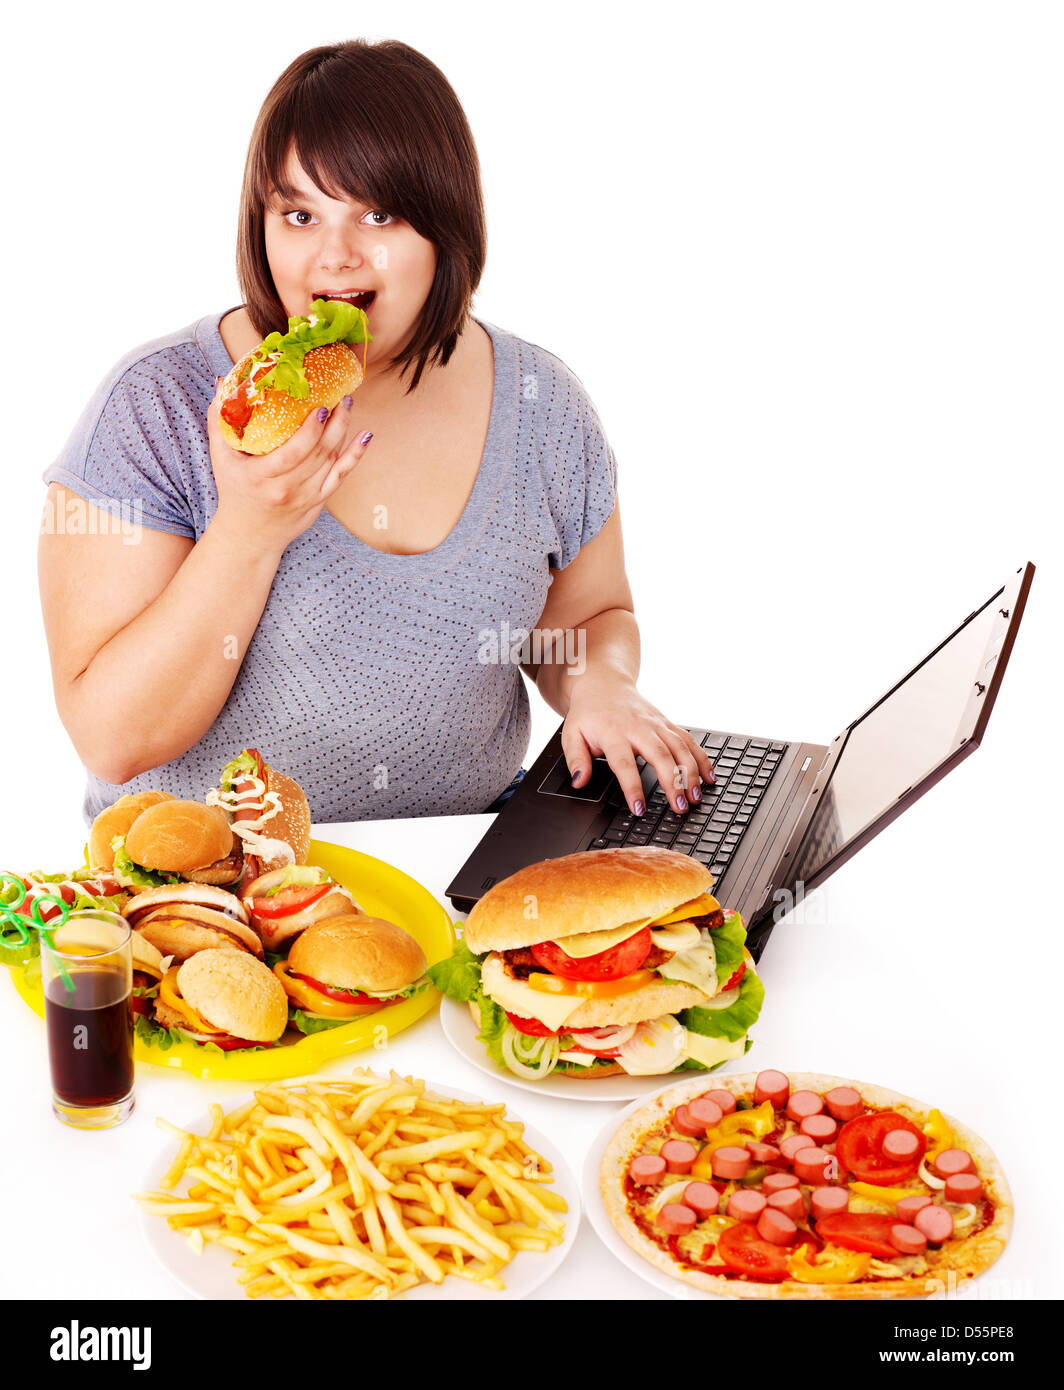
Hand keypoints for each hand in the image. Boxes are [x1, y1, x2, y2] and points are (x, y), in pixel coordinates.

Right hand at [207, 379, 372, 553]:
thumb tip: (221, 381)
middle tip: (341, 396)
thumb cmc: (234, 492)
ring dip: (344, 432)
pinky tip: (365, 436)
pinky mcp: (319, 502)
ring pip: (331, 461)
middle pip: (318, 453)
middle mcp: (287, 489)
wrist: (250, 537)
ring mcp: (306, 497)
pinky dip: (355, 456)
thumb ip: (218, 420)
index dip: (311, 431)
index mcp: (262, 477)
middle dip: (335, 422)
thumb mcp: (221, 458)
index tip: (321, 408)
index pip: (293, 453)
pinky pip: (341, 476)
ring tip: (347, 405)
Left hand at [561, 674, 715, 815]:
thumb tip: (579, 782)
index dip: (633, 787)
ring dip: (691, 773)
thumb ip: (575, 759)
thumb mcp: (571, 734)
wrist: (603, 683)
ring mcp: (656, 724)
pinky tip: (709, 776)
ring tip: (695, 796)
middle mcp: (638, 727)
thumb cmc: (588, 713)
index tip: (639, 809)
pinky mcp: (667, 722)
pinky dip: (701, 758)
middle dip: (673, 782)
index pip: (624, 763)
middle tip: (679, 806)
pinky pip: (688, 740)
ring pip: (679, 747)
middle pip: (660, 755)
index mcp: (613, 733)